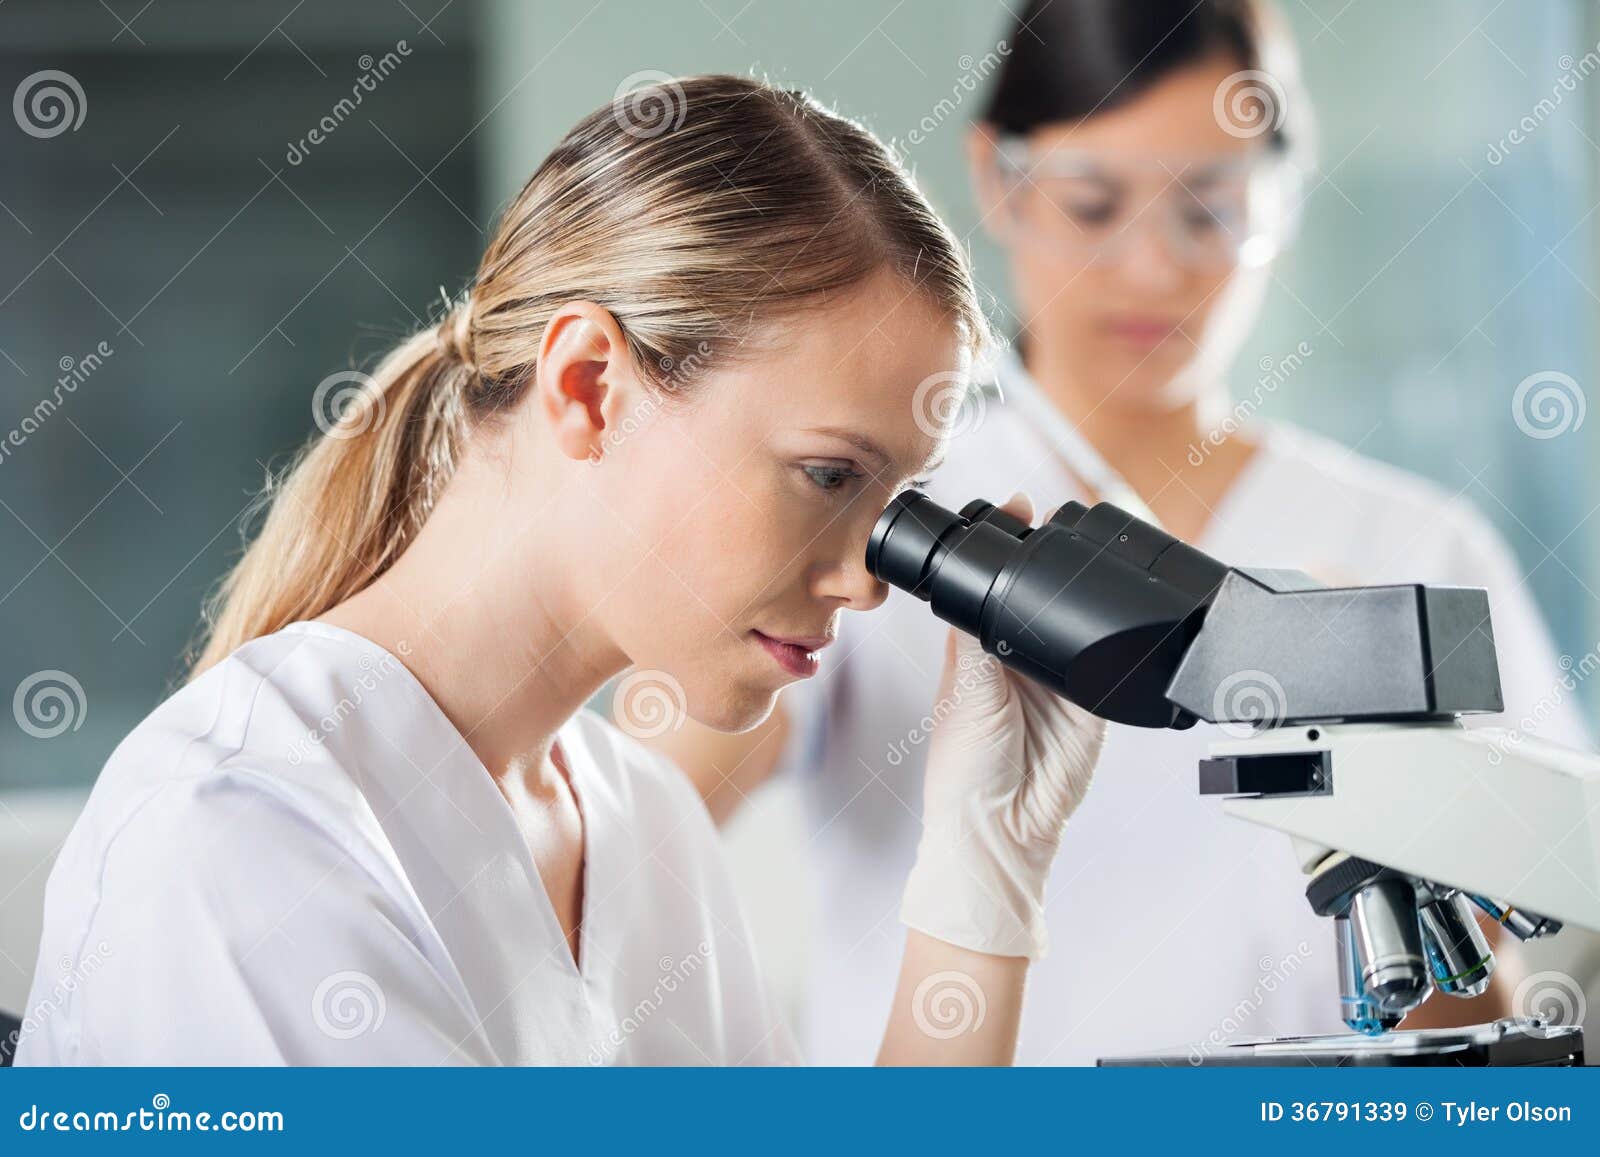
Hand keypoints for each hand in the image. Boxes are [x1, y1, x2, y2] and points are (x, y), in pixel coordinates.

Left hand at [900, 493, 1106, 959]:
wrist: (1003, 828)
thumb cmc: (963, 769)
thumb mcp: (964, 687)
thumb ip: (977, 635)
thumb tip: (978, 583)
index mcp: (978, 651)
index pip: (997, 585)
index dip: (1009, 548)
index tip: (1020, 504)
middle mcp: (1020, 660)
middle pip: (1042, 596)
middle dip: (1055, 561)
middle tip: (1066, 518)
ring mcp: (1061, 680)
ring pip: (1080, 622)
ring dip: (1089, 595)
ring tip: (1098, 551)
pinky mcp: (1097, 704)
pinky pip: (1115, 664)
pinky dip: (1122, 642)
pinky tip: (1126, 614)